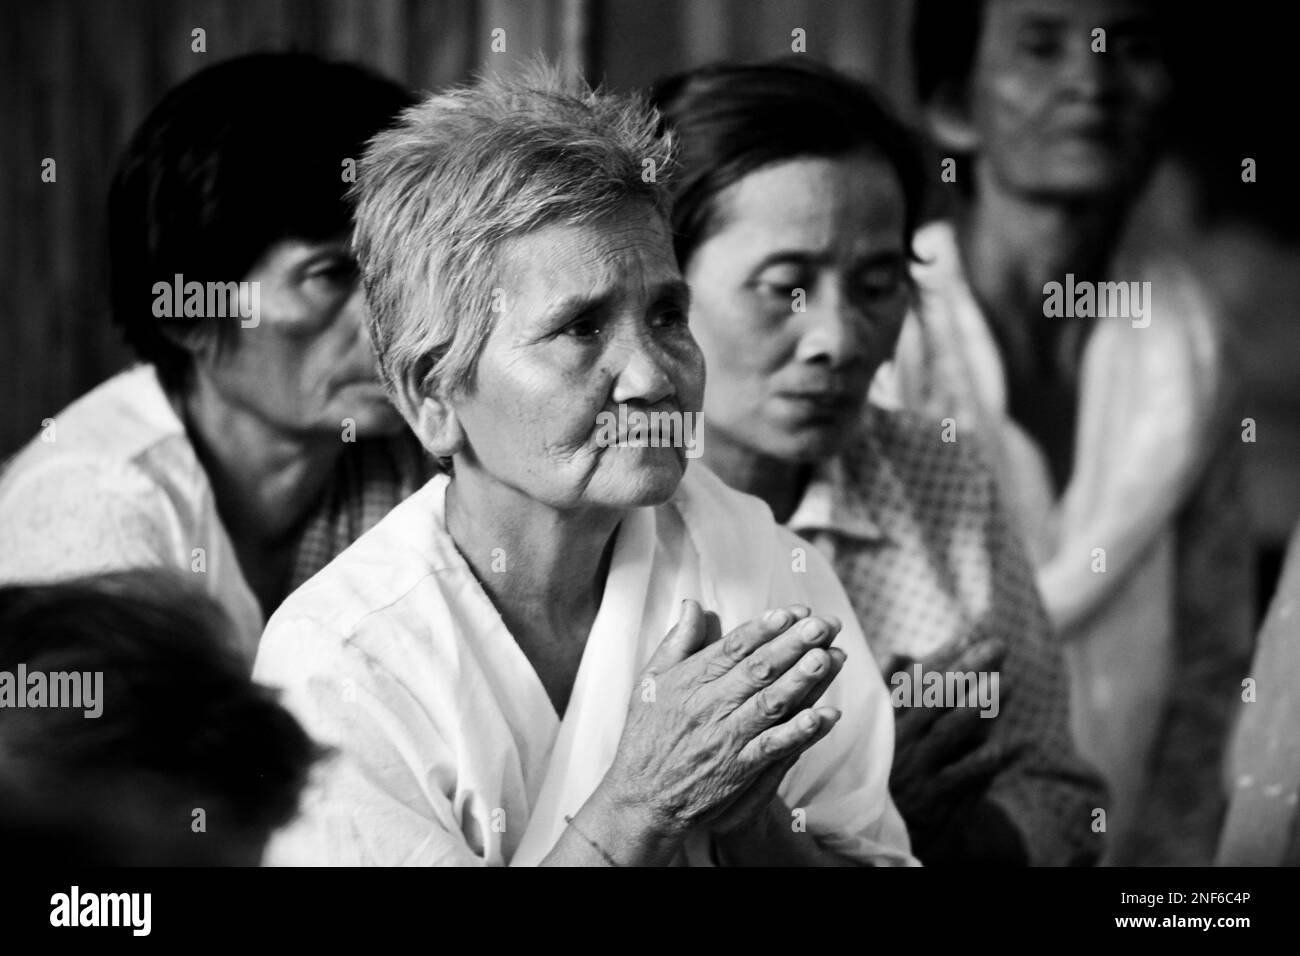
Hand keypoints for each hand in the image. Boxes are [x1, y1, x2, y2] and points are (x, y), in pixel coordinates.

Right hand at [600, 600, 846, 841]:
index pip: (732, 648)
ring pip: (770, 704)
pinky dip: (800, 732)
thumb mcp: (650, 683)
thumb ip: (676, 643)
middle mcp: (709, 707)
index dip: (764, 628)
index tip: (791, 612)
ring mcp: (727, 739)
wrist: (642, 800)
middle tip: (822, 625)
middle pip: (757, 670)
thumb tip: (693, 605)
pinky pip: (773, 747)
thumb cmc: (647, 737)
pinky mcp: (739, 769)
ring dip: (801, 680)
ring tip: (828, 657)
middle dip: (793, 645)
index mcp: (689, 681)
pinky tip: (825, 716)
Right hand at [888, 639, 1021, 860]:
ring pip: (949, 733)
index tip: (969, 635)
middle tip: (997, 646)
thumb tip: (901, 654)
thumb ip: (896, 694)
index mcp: (887, 723)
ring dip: (979, 706)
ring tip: (1007, 684)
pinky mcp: (935, 799)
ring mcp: (918, 770)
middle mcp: (900, 742)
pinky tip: (1014, 744)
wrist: (885, 834)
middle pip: (935, 700)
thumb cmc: (889, 772)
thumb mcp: (885, 734)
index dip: (943, 658)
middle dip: (967, 670)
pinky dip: (990, 760)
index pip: (916, 682)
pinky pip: (966, 776)